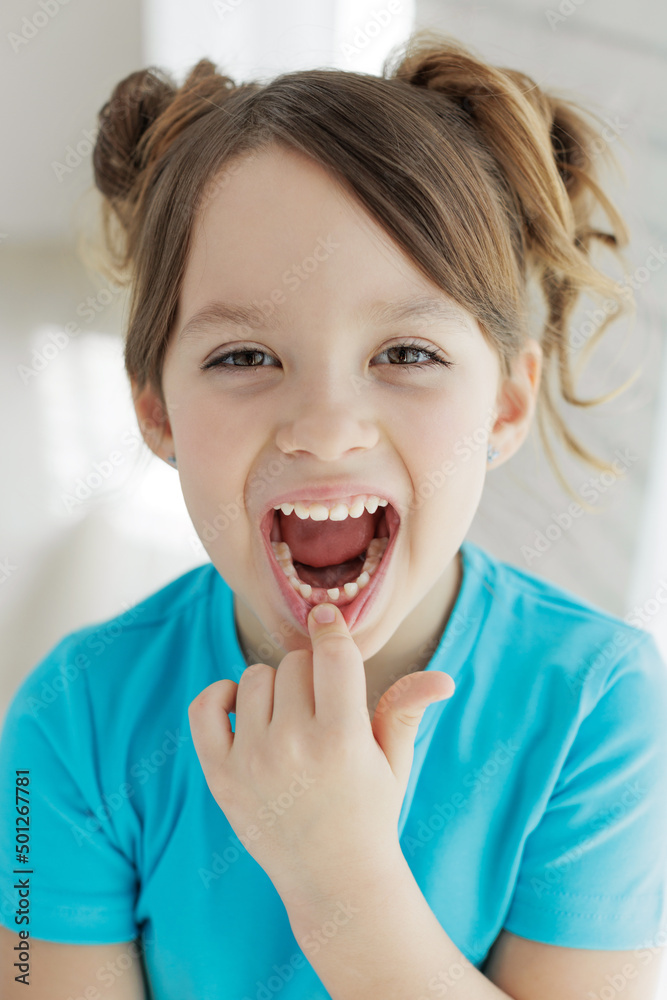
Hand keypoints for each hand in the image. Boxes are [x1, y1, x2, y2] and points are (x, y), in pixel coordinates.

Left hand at [188, 602, 454, 911]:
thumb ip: (408, 709)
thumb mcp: (394, 760)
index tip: (327, 618)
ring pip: (254, 678)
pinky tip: (242, 708)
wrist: (333, 879)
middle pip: (294, 663)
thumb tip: (444, 678)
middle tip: (322, 703)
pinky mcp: (220, 776)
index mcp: (343, 739)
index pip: (332, 654)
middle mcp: (294, 746)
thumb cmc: (370, 811)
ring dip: (273, 687)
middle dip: (310, 672)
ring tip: (291, 717)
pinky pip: (205, 708)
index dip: (331, 628)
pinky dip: (220, 696)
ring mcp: (252, 761)